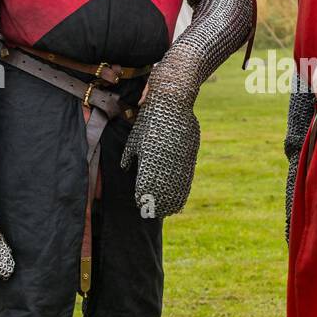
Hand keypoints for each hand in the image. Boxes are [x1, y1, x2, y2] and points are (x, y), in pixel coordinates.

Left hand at [120, 90, 199, 217]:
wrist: (173, 105)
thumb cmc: (149, 121)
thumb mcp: (135, 139)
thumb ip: (130, 156)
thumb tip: (125, 168)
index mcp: (147, 160)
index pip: (144, 189)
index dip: (142, 199)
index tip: (140, 204)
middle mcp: (164, 164)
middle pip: (160, 194)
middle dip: (156, 205)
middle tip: (152, 212)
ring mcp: (179, 162)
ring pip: (175, 190)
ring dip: (170, 202)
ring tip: (167, 211)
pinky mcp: (190, 158)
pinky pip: (186, 181)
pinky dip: (182, 193)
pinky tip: (179, 199)